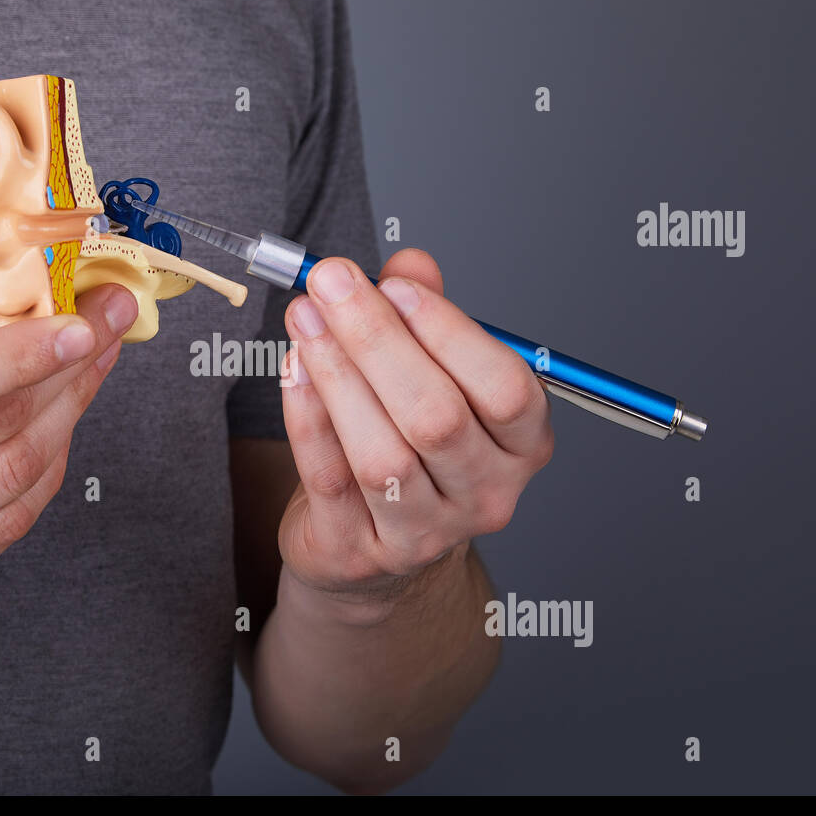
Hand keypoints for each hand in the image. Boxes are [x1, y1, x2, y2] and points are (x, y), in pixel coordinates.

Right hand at [0, 284, 137, 623]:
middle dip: (71, 370)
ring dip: (71, 414)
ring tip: (93, 367)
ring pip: (18, 477)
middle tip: (108, 325)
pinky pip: (11, 523)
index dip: (27, 354)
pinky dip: (47, 468)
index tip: (83, 320)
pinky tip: (60, 425)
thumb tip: (15, 297)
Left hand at [278, 249, 553, 617]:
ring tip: (305, 320)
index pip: (505, 388)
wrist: (371, 540)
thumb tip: (411, 264)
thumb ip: (424, 316)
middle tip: (331, 285)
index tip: (394, 284)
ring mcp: (425, 533)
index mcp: (522, 444)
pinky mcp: (361, 552)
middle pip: (437, 418)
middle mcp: (486, 493)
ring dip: (337, 376)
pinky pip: (331, 479)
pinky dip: (308, 418)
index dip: (449, 331)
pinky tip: (293, 369)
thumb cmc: (406, 442)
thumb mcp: (429, 374)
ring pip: (382, 455)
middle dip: (376, 340)